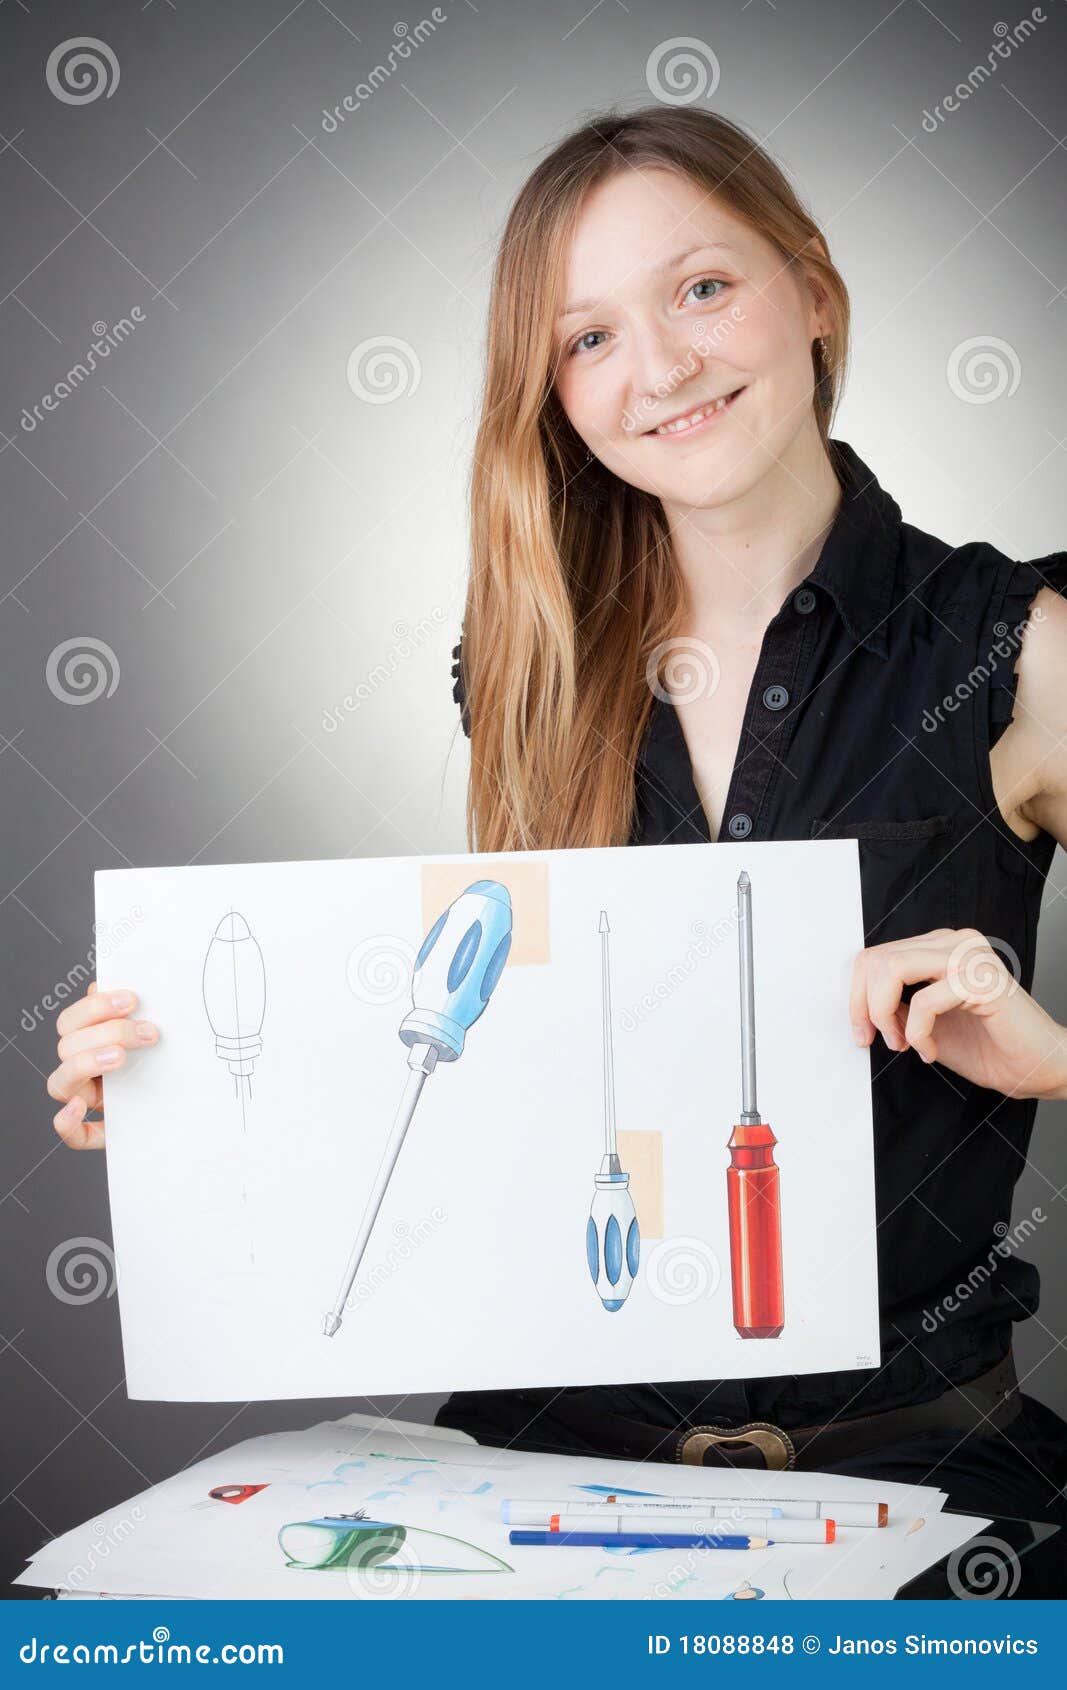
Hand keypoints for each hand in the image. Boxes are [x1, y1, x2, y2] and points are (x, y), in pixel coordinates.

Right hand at [47, 982, 159, 1148]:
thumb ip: (139, 1010)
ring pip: (60, 1084)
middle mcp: (85, 1070)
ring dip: (85, 1064)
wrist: (194, 1102)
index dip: (94, 1007)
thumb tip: (123, 987)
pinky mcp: (102, 1133)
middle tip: (147, 1032)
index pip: (71, 1021)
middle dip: (106, 1033)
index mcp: (91, 1042)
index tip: (132, 1000)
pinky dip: (68, 1123)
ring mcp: (89, 1102)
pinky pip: (72, 1135)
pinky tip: (79, 1107)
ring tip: (120, 1057)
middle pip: (67, 1047)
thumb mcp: (159, 1032)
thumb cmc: (173, 1060)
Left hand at [850, 927, 1066, 1100]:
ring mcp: (969, 956)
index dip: (857, 996)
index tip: (862, 1031)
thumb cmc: (987, 1046)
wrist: (1035, 1067)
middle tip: (883, 1040)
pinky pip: (924, 1001)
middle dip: (866, 1008)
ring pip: (892, 970)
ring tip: (904, 1043)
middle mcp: (954, 942)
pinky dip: (918, 1033)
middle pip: (877, 960)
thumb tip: (859, 1002)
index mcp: (939, 946)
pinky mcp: (981, 980)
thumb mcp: (924, 1022)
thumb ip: (895, 1003)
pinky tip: (931, 1050)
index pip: (876, 955)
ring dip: (887, 1016)